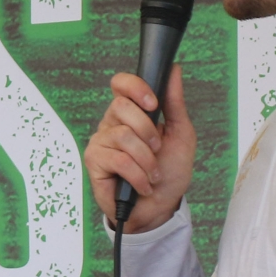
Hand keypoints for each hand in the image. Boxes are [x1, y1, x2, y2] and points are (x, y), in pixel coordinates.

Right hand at [83, 65, 195, 233]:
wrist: (161, 207)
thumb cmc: (170, 171)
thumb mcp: (181, 134)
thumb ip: (174, 102)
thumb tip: (175, 70)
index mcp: (131, 112)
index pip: (121, 84)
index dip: (135, 87)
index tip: (153, 103)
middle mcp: (112, 123)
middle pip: (120, 106)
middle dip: (147, 130)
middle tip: (157, 149)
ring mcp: (101, 142)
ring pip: (122, 136)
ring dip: (146, 159)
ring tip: (152, 173)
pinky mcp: (94, 162)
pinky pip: (117, 159)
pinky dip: (137, 174)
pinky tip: (143, 184)